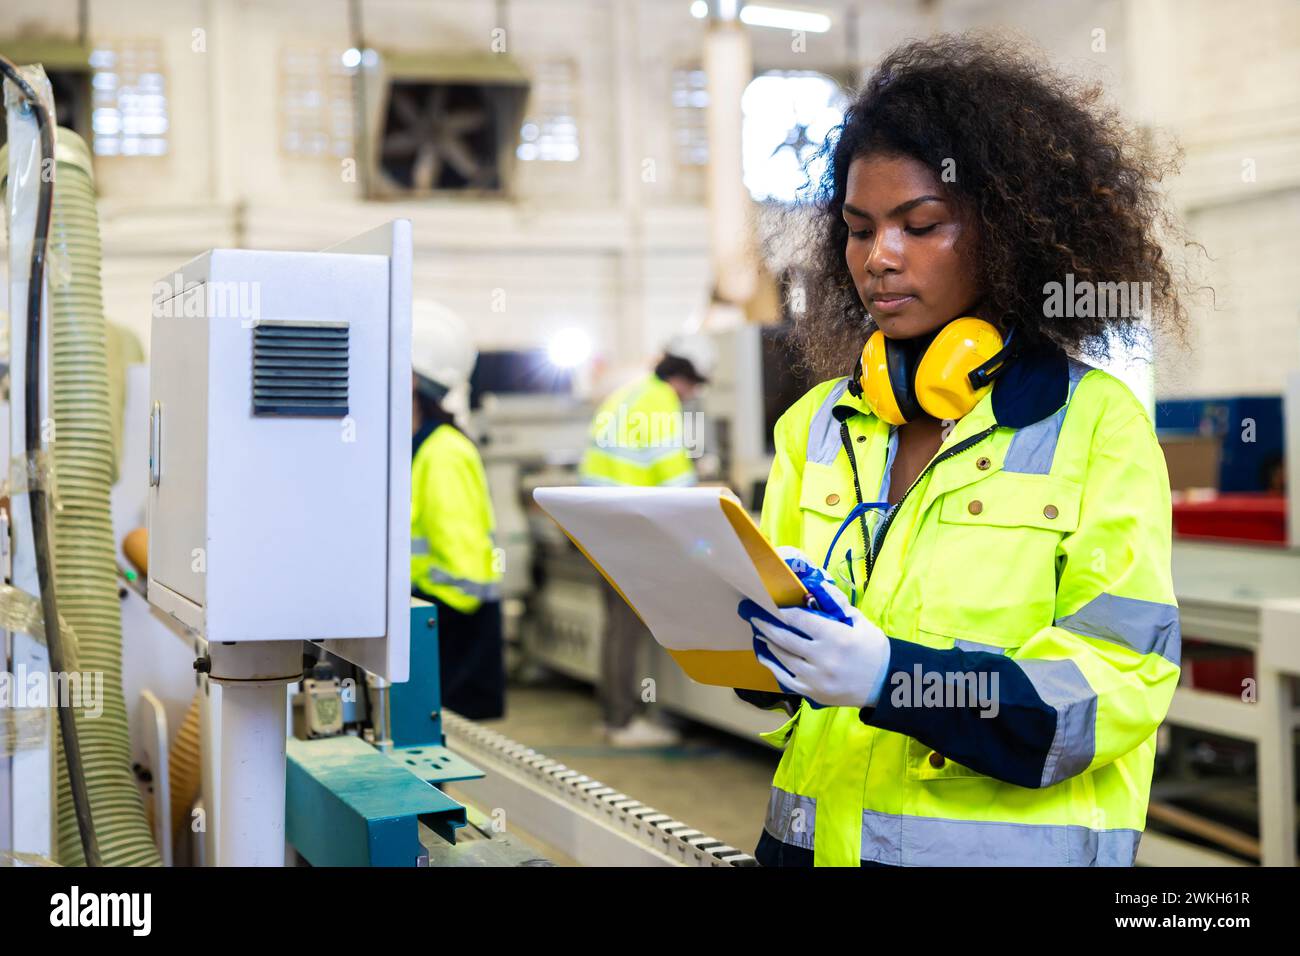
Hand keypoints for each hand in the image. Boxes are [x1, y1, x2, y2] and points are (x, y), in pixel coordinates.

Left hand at [737, 547, 889, 708]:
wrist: (886, 683)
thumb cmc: (873, 648)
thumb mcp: (859, 622)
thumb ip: (837, 604)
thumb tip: (817, 586)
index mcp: (836, 637)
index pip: (799, 619)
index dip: (781, 610)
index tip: (768, 602)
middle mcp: (822, 658)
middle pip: (784, 637)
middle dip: (765, 624)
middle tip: (753, 613)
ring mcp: (815, 678)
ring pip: (782, 656)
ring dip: (768, 642)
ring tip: (758, 630)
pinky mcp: (812, 692)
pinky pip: (785, 678)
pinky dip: (772, 665)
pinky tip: (765, 654)